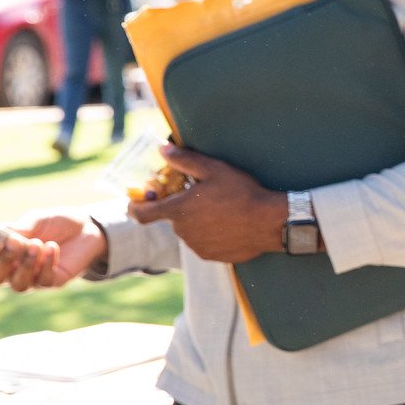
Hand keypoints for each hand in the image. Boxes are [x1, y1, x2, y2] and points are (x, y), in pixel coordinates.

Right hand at [0, 211, 105, 290]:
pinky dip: (46, 264)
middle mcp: (14, 269)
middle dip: (3, 261)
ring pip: (18, 284)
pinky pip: (44, 280)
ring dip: (25, 265)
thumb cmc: (56, 223)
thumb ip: (19, 229)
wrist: (88, 227)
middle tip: (17, 242)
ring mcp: (33, 278)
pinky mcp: (52, 282)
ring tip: (38, 243)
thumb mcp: (36, 219)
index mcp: (4, 252)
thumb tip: (2, 239)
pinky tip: (52, 247)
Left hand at [128, 145, 286, 263]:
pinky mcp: (211, 256)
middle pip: (172, 219)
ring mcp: (196, 246)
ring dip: (197, 223)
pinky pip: (204, 244)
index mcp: (178, 210)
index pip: (141, 214)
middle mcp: (182, 231)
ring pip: (189, 232)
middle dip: (182, 209)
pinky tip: (229, 226)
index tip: (137, 202)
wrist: (269, 222)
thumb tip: (162, 149)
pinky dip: (211, 235)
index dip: (136, 208)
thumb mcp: (214, 170)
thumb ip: (184, 161)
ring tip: (221, 212)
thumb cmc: (242, 193)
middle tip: (202, 199)